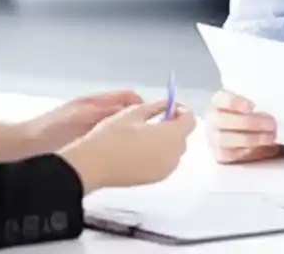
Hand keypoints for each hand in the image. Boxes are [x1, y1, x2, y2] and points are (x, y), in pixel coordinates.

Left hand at [21, 90, 145, 154]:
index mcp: (95, 101)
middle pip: (126, 110)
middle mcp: (95, 110)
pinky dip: (118, 140)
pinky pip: (109, 136)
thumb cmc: (50, 131)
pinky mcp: (85, 138)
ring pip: (118, 124)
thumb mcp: (81, 118)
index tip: (157, 116)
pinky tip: (120, 152)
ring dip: (129, 131)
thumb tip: (131, 106)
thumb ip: (105, 111)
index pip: (128, 97)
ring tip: (140, 143)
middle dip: (140, 119)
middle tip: (152, 133)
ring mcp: (90, 124)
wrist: (26, 145)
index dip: (144, 105)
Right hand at [58, 100, 194, 193]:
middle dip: (175, 126)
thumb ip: (156, 107)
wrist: (93, 165)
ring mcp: (166, 169)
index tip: (170, 107)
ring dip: (168, 140)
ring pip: (175, 151)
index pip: (190, 120)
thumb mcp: (134, 113)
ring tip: (147, 134)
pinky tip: (142, 149)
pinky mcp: (155, 179)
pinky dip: (160, 153)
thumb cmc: (113, 135)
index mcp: (171, 136)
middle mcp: (174, 155)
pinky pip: (165, 162)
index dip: (182, 111)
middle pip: (183, 136)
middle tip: (157, 119)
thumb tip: (168, 104)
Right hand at [204, 90, 280, 163]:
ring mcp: (214, 138)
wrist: (233, 130)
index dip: (236, 103)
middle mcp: (212, 120)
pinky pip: (234, 156)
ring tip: (270, 138)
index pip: (223, 100)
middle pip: (224, 121)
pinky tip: (267, 149)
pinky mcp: (221, 156)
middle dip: (249, 123)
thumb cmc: (246, 115)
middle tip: (270, 124)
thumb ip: (258, 105)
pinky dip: (252, 152)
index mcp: (218, 102)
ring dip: (252, 139)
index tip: (252, 106)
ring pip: (226, 141)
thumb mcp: (249, 105)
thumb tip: (277, 111)